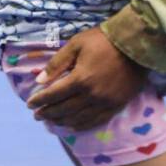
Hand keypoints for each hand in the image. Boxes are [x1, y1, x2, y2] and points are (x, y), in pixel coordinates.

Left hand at [26, 27, 146, 129]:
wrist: (136, 44)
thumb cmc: (103, 40)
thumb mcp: (76, 44)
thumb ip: (57, 63)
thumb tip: (39, 80)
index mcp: (80, 78)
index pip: (54, 94)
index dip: (40, 100)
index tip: (29, 104)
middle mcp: (92, 95)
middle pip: (64, 109)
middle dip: (48, 113)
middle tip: (37, 115)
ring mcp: (105, 102)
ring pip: (78, 118)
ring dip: (62, 121)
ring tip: (51, 121)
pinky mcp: (117, 106)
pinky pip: (96, 121)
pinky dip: (82, 125)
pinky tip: (73, 126)